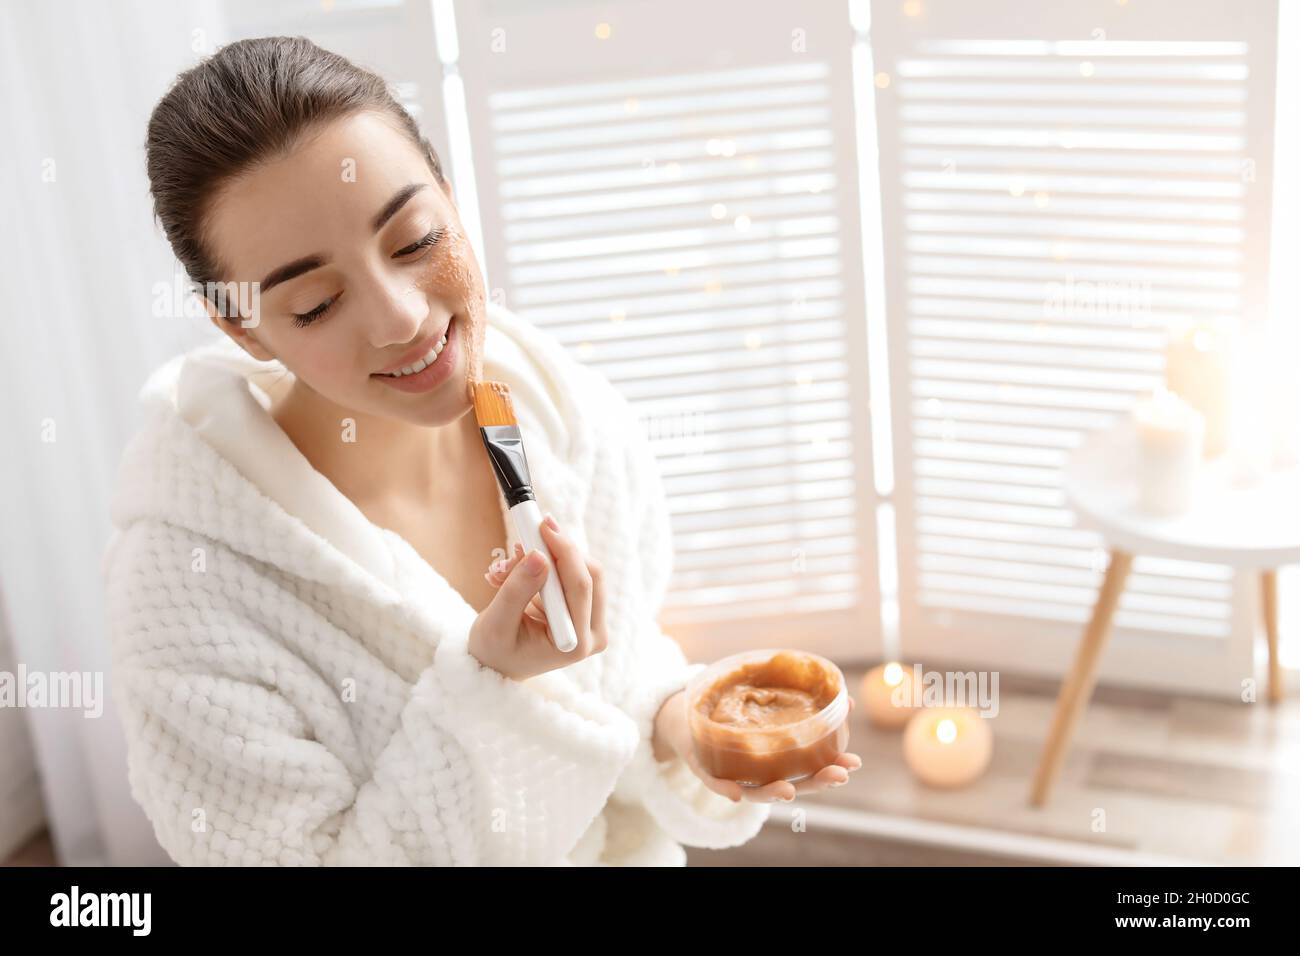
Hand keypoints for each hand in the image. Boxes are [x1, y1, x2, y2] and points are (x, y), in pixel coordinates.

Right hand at [468, 516, 607, 680]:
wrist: (496, 664)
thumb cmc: (495, 651)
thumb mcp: (497, 623)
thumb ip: (518, 590)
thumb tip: (540, 555)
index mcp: (575, 643)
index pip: (579, 587)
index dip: (563, 550)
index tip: (542, 525)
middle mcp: (593, 633)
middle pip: (589, 573)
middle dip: (555, 550)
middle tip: (525, 535)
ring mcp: (591, 621)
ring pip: (581, 568)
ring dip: (546, 557)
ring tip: (506, 568)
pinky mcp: (584, 608)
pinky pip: (571, 573)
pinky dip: (544, 565)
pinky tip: (514, 572)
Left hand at [654, 691, 862, 802]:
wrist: (690, 720)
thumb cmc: (739, 718)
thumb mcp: (772, 709)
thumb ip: (806, 707)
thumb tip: (846, 700)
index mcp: (777, 762)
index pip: (809, 770)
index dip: (831, 768)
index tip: (854, 764)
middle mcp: (759, 774)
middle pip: (790, 784)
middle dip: (815, 783)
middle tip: (839, 776)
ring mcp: (734, 773)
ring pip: (755, 790)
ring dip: (772, 793)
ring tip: (788, 792)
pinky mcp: (706, 769)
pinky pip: (715, 781)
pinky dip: (725, 788)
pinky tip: (734, 793)